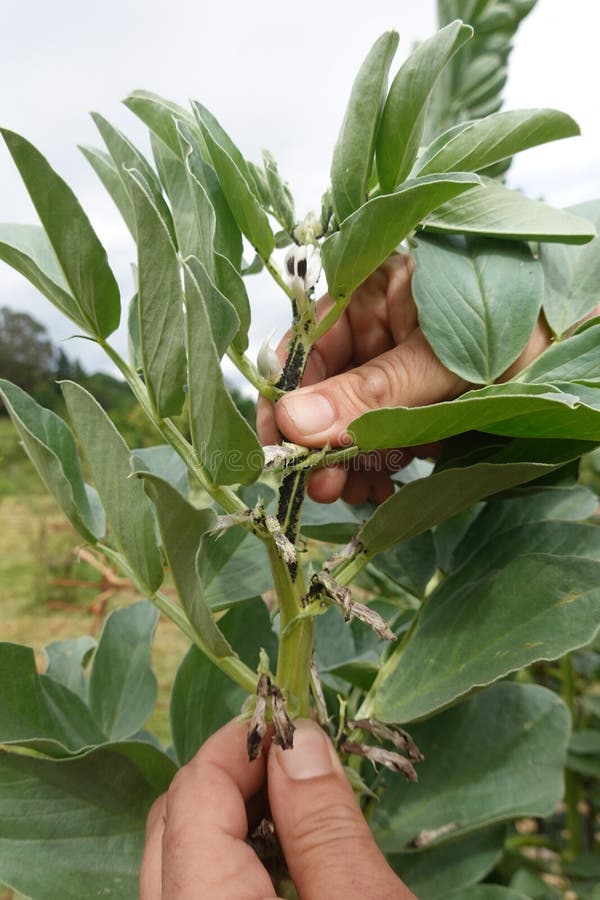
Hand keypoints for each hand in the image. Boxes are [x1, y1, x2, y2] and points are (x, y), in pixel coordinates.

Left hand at [140, 717, 414, 898]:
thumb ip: (324, 827)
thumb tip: (300, 738)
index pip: (192, 793)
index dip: (243, 742)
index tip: (298, 723)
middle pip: (172, 823)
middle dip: (232, 775)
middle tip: (300, 758)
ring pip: (179, 864)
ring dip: (233, 820)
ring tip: (300, 806)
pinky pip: (197, 895)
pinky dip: (235, 865)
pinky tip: (288, 864)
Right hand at [257, 254, 550, 504]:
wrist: (581, 358)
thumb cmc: (524, 332)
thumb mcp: (445, 364)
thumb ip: (371, 395)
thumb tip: (293, 424)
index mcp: (375, 292)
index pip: (308, 344)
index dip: (288, 397)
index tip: (280, 448)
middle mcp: (376, 330)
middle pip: (322, 390)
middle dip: (318, 441)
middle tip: (319, 487)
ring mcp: (394, 371)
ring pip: (345, 422)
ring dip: (343, 462)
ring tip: (354, 493)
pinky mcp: (413, 406)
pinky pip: (376, 439)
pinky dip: (372, 467)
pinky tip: (380, 488)